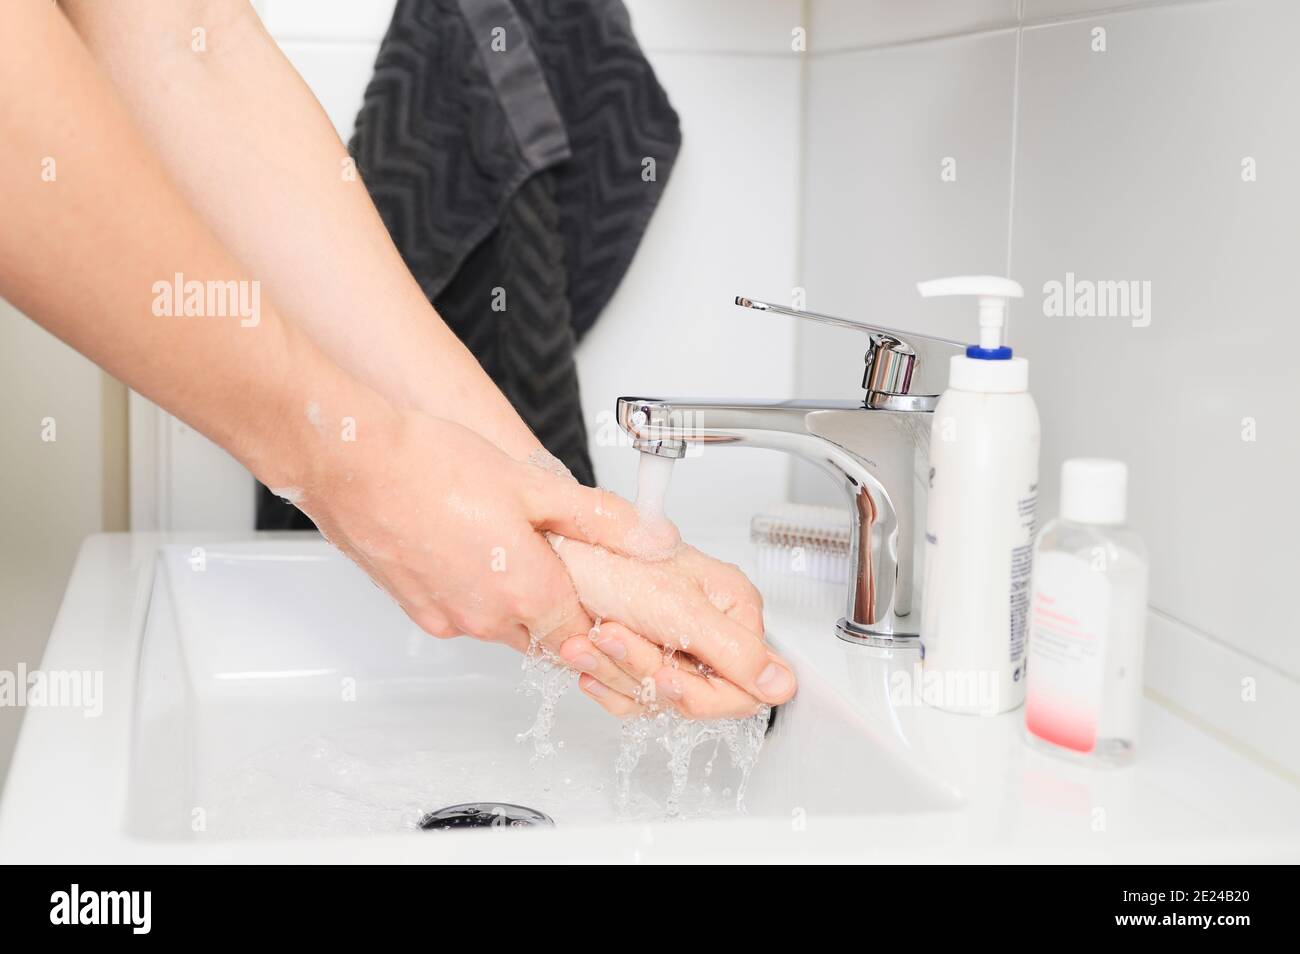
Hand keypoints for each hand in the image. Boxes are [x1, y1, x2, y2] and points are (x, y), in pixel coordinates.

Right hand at [294, 407, 795, 716]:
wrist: (349, 461)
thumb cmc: (430, 465)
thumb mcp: (533, 486)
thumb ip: (601, 520)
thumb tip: (655, 540)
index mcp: (527, 592)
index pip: (587, 639)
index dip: (607, 628)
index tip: (618, 615)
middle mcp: (486, 618)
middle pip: (547, 635)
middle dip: (565, 610)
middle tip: (572, 568)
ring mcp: (446, 618)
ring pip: (503, 624)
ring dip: (520, 599)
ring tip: (519, 547)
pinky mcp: (415, 609)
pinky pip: (464, 613)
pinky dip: (479, 592)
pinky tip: (475, 549)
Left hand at [550, 538, 796, 717]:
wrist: (552, 546)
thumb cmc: (610, 558)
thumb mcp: (681, 609)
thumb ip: (735, 652)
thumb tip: (784, 686)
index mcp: (732, 610)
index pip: (744, 687)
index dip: (703, 692)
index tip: (667, 677)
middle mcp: (707, 628)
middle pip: (696, 695)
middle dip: (646, 671)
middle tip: (615, 635)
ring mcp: (671, 643)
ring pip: (657, 696)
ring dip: (616, 671)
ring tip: (593, 634)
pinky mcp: (637, 653)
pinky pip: (629, 693)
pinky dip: (602, 675)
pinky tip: (585, 651)